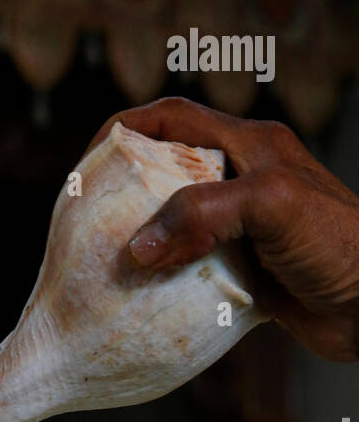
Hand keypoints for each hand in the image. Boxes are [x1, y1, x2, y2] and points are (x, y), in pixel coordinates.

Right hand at [88, 97, 358, 361]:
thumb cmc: (337, 242)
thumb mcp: (270, 206)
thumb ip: (203, 213)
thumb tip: (137, 246)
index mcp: (250, 146)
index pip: (173, 118)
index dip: (126, 129)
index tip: (89, 160)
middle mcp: (243, 182)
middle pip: (167, 174)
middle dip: (126, 193)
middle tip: (89, 223)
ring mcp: (244, 230)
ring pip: (176, 228)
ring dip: (143, 245)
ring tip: (107, 268)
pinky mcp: (246, 274)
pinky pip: (191, 273)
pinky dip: (165, 285)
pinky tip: (146, 303)